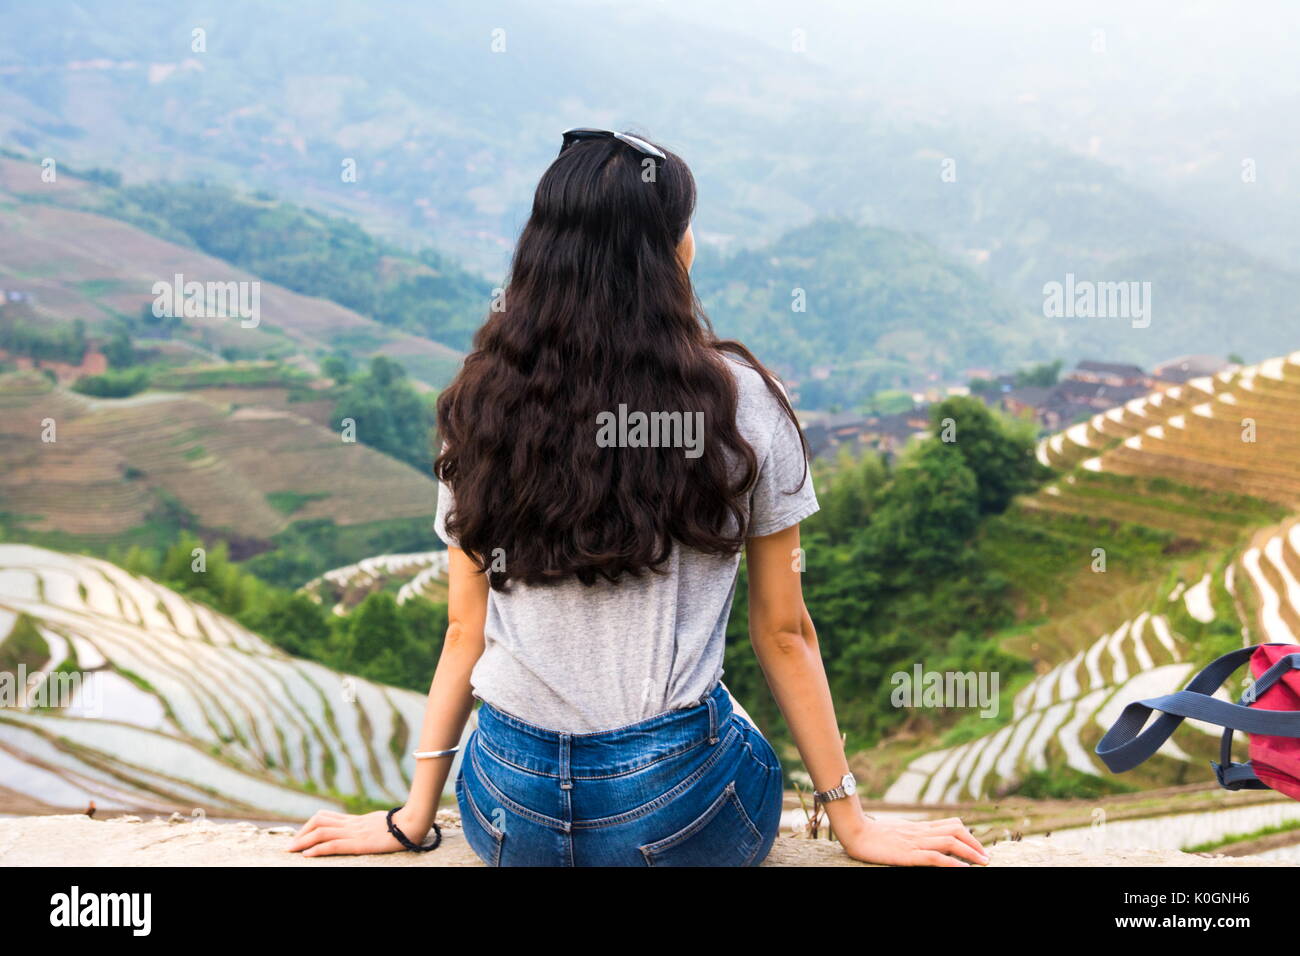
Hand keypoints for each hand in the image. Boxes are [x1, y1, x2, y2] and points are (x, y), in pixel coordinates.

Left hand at [287, 808, 421, 857]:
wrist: (414, 823)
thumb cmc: (403, 824)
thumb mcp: (381, 823)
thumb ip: (369, 825)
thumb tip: (367, 828)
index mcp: (356, 819)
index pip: (326, 817)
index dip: (309, 825)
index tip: (300, 835)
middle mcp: (352, 824)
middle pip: (319, 821)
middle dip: (302, 833)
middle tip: (291, 845)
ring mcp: (355, 832)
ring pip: (322, 832)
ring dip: (303, 841)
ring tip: (292, 850)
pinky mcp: (359, 843)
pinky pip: (334, 844)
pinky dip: (317, 849)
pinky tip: (307, 855)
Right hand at [838, 816, 988, 866]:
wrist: (855, 832)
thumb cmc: (872, 834)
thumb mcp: (898, 832)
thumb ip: (913, 834)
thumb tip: (927, 839)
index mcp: (919, 827)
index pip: (950, 824)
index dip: (969, 834)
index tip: (978, 847)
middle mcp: (921, 832)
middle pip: (956, 829)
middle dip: (975, 842)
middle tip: (986, 857)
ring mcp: (915, 842)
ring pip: (950, 841)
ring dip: (971, 852)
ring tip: (984, 862)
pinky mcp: (909, 854)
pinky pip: (936, 857)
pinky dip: (953, 863)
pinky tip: (964, 869)